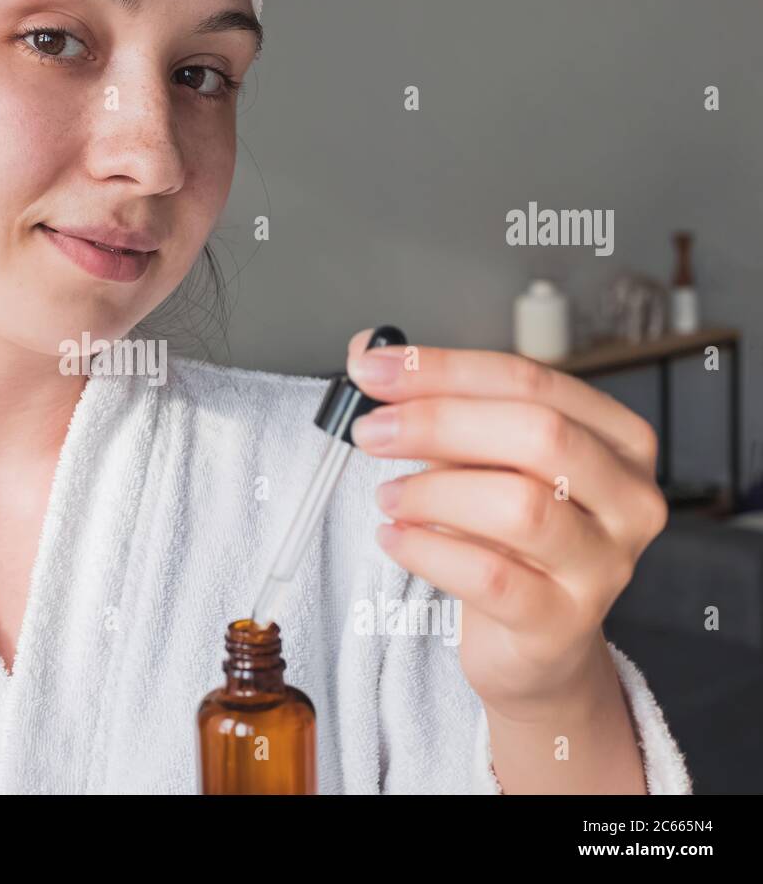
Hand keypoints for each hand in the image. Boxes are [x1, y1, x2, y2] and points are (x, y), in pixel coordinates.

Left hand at [345, 331, 668, 721]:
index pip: (530, 380)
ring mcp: (605, 564)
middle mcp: (629, 497)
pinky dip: (428, 551)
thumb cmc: (508, 540)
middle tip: (371, 431)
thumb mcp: (478, 462)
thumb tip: (365, 351)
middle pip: (537, 433)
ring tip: (389, 497)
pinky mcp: (564, 621)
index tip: (371, 368)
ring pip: (519, 506)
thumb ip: (432, 404)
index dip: (443, 369)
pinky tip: (395, 538)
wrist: (534, 643)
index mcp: (616, 438)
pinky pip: (490, 577)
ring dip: (433, 492)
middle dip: (438, 422)